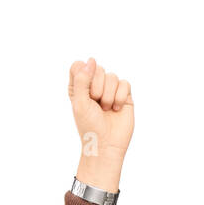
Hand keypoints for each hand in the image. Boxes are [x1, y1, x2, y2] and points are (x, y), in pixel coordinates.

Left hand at [69, 57, 134, 171]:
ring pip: (112, 76)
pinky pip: (125, 83)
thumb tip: (91, 60)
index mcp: (78, 88)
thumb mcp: (80, 103)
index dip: (83, 73)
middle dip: (97, 87)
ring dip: (108, 95)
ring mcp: (110, 90)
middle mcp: (94, 86)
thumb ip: (82, 80)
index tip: (85, 89)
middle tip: (96, 103)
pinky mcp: (124, 95)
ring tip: (106, 109)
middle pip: (97, 68)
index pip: (78, 66)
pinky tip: (116, 109)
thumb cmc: (89, 126)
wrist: (106, 144)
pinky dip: (120, 97)